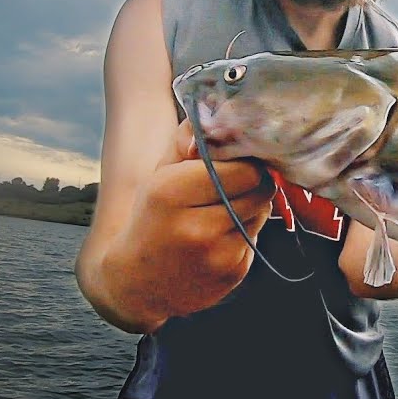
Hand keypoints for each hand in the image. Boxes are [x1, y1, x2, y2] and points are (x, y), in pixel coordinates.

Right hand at [116, 119, 276, 324]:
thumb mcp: (160, 173)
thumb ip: (188, 138)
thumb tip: (221, 115)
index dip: (245, 161)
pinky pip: (256, 238)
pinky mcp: (232, 274)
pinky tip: (219, 238)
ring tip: (220, 212)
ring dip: (250, 208)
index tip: (235, 162)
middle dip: (252, 182)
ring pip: (261, 213)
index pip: (243, 166)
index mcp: (170, 192)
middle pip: (260, 188)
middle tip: (234, 185)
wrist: (136, 283)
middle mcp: (195, 226)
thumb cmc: (153, 217)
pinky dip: (244, 234)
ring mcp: (216, 255)